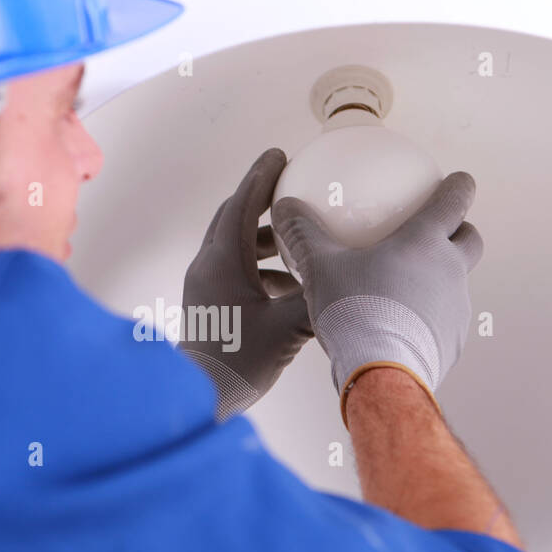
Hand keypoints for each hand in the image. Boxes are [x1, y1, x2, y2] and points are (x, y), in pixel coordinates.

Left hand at [180, 148, 313, 419]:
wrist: (202, 396)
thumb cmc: (240, 362)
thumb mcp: (289, 327)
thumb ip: (319, 296)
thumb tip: (349, 277)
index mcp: (223, 262)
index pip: (242, 204)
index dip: (262, 176)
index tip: (280, 154)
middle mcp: (208, 266)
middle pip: (233, 218)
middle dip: (261, 200)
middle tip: (291, 188)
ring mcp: (205, 285)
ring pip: (234, 245)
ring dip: (265, 238)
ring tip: (298, 241)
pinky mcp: (209, 303)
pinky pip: (234, 270)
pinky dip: (260, 266)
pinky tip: (290, 286)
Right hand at [270, 172, 483, 423]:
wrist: (381, 374)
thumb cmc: (353, 311)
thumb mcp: (319, 268)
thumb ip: (303, 234)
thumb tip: (283, 206)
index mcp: (424, 242)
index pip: (455, 200)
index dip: (459, 186)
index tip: (458, 181)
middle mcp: (450, 271)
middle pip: (470, 240)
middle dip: (461, 231)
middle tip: (441, 233)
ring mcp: (456, 307)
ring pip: (456, 284)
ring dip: (441, 280)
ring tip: (408, 289)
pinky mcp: (452, 341)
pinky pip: (443, 321)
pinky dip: (428, 317)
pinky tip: (400, 328)